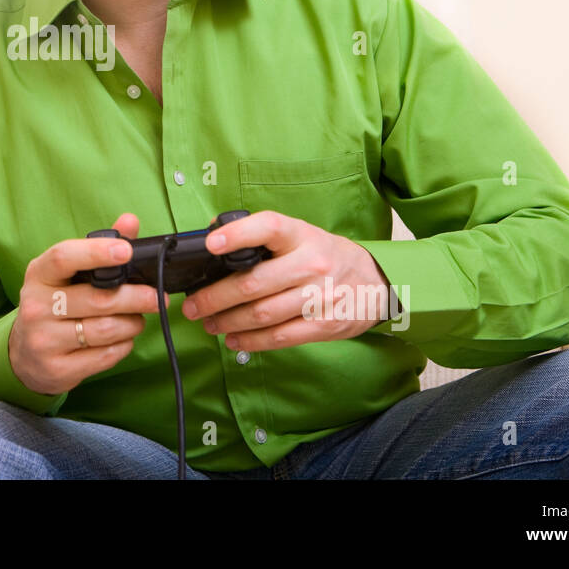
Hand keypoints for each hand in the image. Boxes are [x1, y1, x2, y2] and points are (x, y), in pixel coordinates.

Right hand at [8, 213, 166, 395]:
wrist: (23, 355)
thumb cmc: (53, 305)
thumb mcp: (67, 274)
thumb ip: (100, 247)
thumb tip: (130, 221)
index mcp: (39, 275)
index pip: (64, 257)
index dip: (97, 252)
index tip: (127, 251)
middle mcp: (36, 306)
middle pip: (97, 299)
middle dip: (135, 297)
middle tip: (159, 297)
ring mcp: (44, 340)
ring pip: (105, 330)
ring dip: (132, 324)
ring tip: (138, 319)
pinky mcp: (57, 368)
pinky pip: (105, 356)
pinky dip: (123, 345)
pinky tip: (122, 338)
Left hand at [181, 211, 391, 350]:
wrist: (375, 282)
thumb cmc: (324, 256)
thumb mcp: (301, 235)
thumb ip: (263, 237)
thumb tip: (213, 236)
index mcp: (302, 235)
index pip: (269, 227)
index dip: (238, 234)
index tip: (210, 244)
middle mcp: (312, 264)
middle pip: (255, 283)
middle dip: (215, 297)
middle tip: (193, 306)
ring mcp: (320, 297)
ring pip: (262, 314)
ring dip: (228, 322)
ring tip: (209, 323)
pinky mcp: (324, 325)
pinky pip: (279, 337)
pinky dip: (251, 341)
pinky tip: (233, 339)